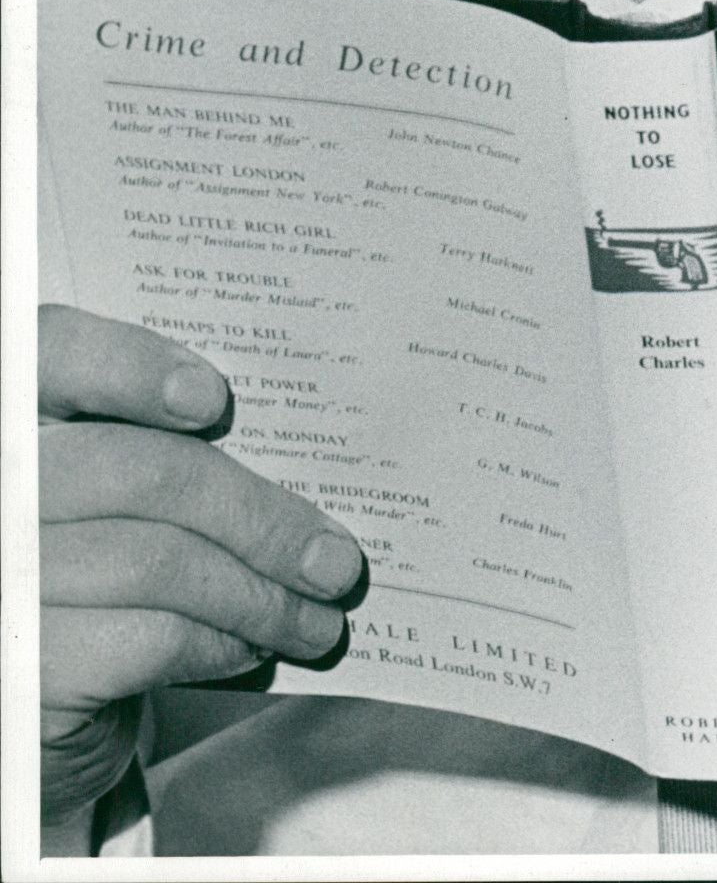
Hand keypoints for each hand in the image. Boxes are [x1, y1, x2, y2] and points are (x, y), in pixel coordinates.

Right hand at [39, 306, 363, 828]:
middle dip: (259, 517)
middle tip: (336, 560)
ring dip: (262, 596)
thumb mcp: (122, 507)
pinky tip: (252, 649)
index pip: (54, 352)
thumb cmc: (100, 591)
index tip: (214, 399)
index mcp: (23, 422)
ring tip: (318, 619)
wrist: (46, 713)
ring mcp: (9, 580)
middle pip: (141, 471)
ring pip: (161, 562)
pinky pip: (150, 638)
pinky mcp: (29, 668)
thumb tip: (302, 463)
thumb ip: (171, 458)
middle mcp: (4, 494)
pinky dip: (220, 643)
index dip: (128, 365)